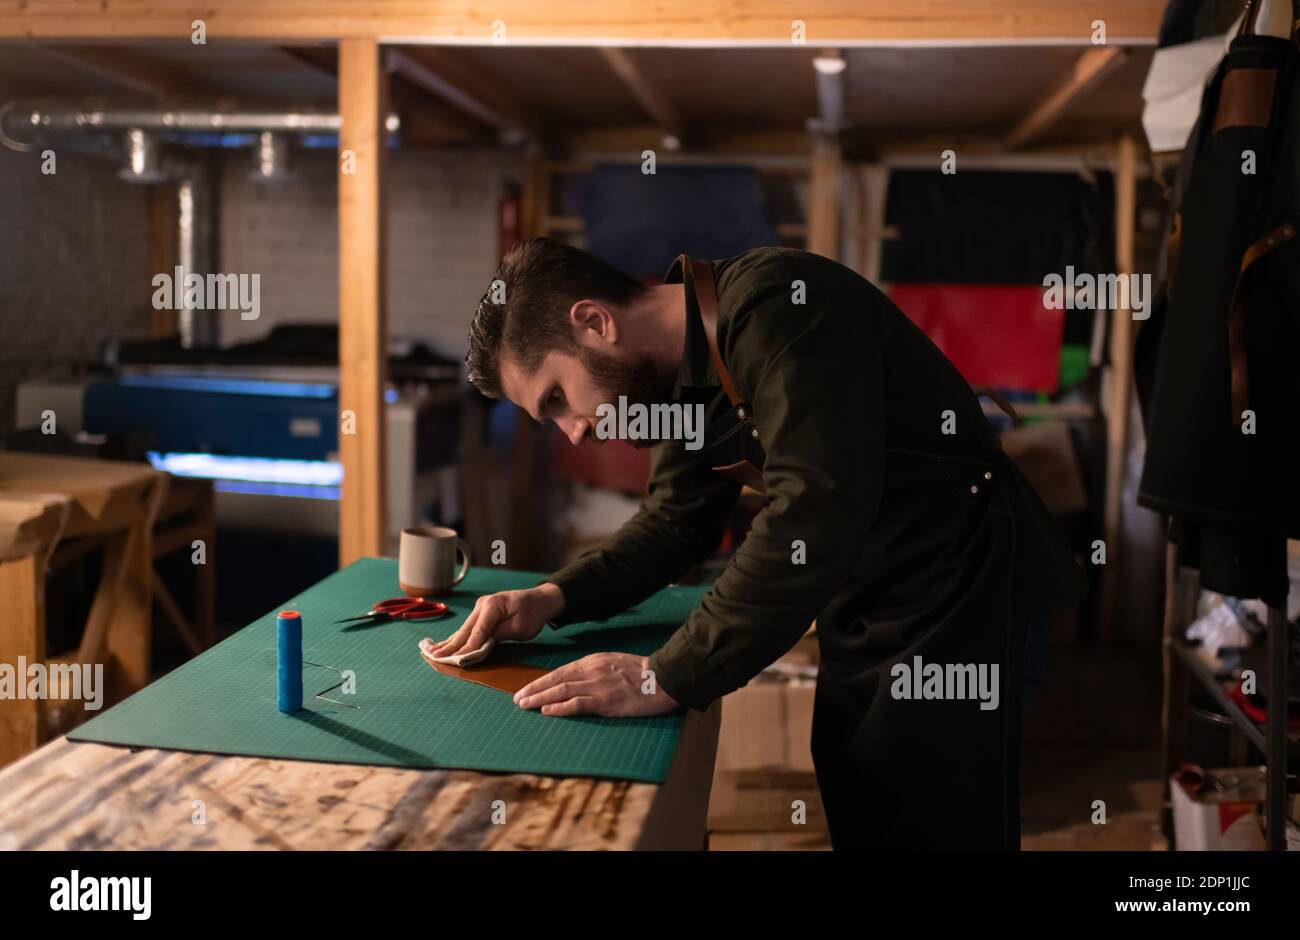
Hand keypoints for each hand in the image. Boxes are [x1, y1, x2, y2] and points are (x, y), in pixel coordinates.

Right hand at [428, 583, 564, 657]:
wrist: (540, 600)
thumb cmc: (533, 614)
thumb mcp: (519, 628)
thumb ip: (498, 636)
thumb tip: (478, 646)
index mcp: (492, 606)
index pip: (477, 633)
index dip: (466, 648)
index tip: (455, 661)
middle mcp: (482, 604)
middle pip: (465, 630)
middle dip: (450, 645)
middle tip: (434, 657)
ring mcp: (480, 607)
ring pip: (464, 629)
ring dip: (450, 642)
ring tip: (432, 652)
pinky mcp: (481, 612)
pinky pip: (469, 628)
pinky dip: (458, 637)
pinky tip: (444, 644)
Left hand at [514, 653, 679, 717]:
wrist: (662, 678)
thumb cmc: (641, 674)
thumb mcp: (613, 664)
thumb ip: (595, 671)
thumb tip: (575, 680)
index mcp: (593, 661)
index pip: (561, 671)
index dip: (541, 681)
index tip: (526, 689)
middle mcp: (591, 671)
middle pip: (556, 680)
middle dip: (534, 689)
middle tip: (517, 699)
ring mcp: (598, 685)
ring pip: (562, 691)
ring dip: (540, 698)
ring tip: (524, 705)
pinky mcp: (606, 700)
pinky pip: (578, 704)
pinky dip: (560, 708)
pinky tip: (546, 711)